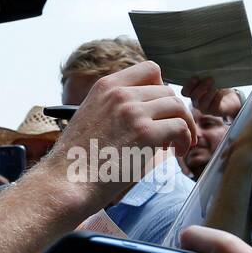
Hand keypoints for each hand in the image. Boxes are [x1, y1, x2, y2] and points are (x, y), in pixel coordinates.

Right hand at [48, 61, 195, 205]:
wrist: (65, 183)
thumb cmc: (77, 161)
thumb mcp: (90, 118)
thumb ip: (116, 108)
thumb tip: (151, 114)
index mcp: (105, 86)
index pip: (150, 70)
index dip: (162, 89)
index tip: (161, 110)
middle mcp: (120, 94)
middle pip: (168, 91)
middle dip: (175, 113)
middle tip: (172, 135)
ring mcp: (133, 112)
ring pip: (178, 107)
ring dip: (185, 126)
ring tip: (178, 145)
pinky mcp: (145, 134)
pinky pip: (181, 127)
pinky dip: (186, 140)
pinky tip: (178, 152)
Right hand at [181, 76, 240, 120]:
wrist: (231, 96)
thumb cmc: (218, 84)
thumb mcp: (210, 77)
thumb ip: (204, 74)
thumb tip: (204, 64)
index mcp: (193, 92)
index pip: (185, 92)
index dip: (188, 85)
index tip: (196, 77)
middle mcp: (196, 101)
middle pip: (193, 97)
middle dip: (201, 87)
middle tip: (209, 79)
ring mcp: (205, 108)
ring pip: (202, 103)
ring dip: (209, 93)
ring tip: (215, 86)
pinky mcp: (214, 111)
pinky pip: (213, 106)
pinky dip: (217, 98)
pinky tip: (221, 92)